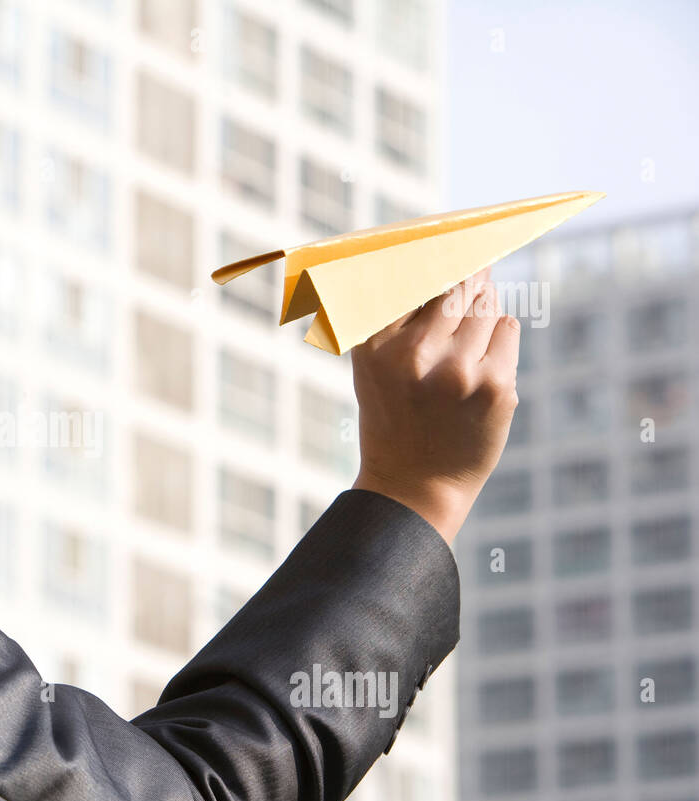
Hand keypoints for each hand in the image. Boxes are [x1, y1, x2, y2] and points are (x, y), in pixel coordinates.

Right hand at [348, 267, 520, 545]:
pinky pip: (507, 329)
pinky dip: (499, 332)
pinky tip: (483, 354)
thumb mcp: (373, 367)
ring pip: (484, 304)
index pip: (408, 276)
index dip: (429, 251)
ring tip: (476, 311)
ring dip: (484, 300)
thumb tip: (427, 257)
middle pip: (452, 283)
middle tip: (477, 257)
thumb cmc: (394, 418)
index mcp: (376, 347)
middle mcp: (414, 356)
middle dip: (467, 268)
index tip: (444, 235)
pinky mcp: (495, 387)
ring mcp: (458, 372)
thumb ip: (390, 317)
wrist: (415, 486)